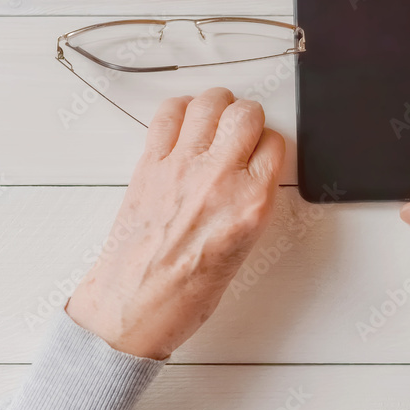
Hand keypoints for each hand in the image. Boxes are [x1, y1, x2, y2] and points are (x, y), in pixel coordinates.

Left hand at [66, 88, 285, 359]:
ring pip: (210, 103)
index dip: (269, 145)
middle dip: (249, 117)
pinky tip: (185, 122)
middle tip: (242, 131)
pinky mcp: (150, 164)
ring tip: (215, 119)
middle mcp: (219, 179)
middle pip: (246, 114)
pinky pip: (169, 114)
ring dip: (217, 105)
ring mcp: (182, 167)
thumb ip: (251, 203)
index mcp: (250, 205)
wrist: (134, 306)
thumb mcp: (243, 250)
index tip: (261, 152)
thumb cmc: (185, 292)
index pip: (275, 145)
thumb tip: (253, 172)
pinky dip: (181, 109)